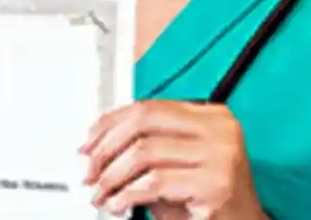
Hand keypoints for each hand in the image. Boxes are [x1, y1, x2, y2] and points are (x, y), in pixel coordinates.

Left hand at [80, 100, 265, 219]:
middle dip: (107, 147)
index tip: (89, 142)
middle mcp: (219, 129)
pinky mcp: (215, 184)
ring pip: (144, 151)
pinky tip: (119, 203)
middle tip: (90, 170)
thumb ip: (152, 146)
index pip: (149, 106)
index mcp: (212, 116)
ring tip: (102, 192)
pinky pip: (155, 182)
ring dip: (112, 176)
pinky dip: (128, 194)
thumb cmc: (210, 199)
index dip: (111, 122)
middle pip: (144, 122)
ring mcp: (220, 154)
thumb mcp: (181, 164)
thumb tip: (101, 145)